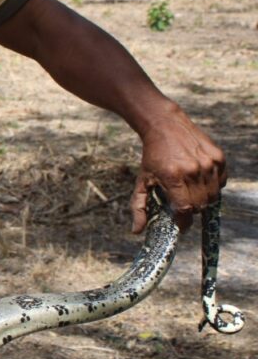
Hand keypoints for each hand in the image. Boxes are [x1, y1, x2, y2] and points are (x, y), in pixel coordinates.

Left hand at [131, 106, 226, 232]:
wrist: (166, 126)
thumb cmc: (152, 157)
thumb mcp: (142, 181)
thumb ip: (139, 207)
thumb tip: (136, 232)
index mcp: (173, 176)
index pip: (185, 209)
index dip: (183, 221)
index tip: (180, 224)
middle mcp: (193, 170)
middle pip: (200, 205)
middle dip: (191, 210)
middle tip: (182, 203)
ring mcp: (208, 163)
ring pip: (213, 196)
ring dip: (203, 199)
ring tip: (190, 190)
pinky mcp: (219, 158)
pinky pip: (221, 183)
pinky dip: (213, 186)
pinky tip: (199, 178)